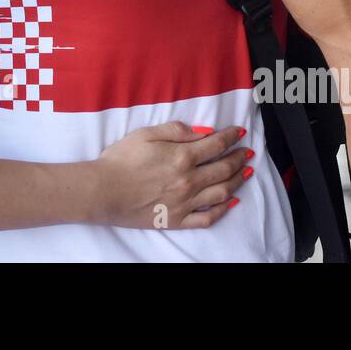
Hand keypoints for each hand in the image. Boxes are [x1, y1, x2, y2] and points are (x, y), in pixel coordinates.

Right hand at [93, 122, 253, 229]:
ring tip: (246, 174)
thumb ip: (175, 130)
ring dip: (238, 181)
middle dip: (239, 158)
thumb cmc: (120, 160)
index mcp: (182, 156)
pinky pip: (208, 218)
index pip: (216, 145)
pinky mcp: (178, 219)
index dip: (232, 137)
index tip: (240, 132)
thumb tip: (200, 132)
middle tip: (247, 153)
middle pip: (224, 168)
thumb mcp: (146, 134)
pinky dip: (223, 210)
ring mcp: (185, 202)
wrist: (103, 191)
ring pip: (222, 193)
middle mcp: (189, 180)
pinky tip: (231, 203)